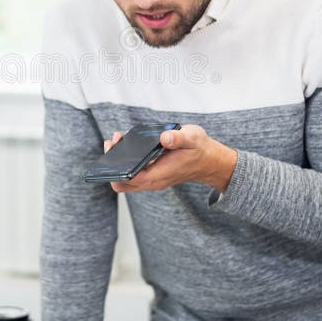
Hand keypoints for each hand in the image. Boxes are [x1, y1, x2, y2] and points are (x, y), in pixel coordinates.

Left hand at [102, 125, 237, 193]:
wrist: (210, 161)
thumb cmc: (199, 149)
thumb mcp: (192, 138)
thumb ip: (178, 138)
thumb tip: (164, 138)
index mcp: (160, 175)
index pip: (131, 180)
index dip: (117, 169)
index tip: (114, 148)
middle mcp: (153, 180)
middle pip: (122, 183)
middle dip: (111, 166)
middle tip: (113, 142)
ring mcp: (152, 179)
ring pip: (125, 179)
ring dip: (117, 163)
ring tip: (118, 140)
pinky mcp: (152, 173)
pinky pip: (132, 173)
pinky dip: (125, 161)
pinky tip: (126, 143)